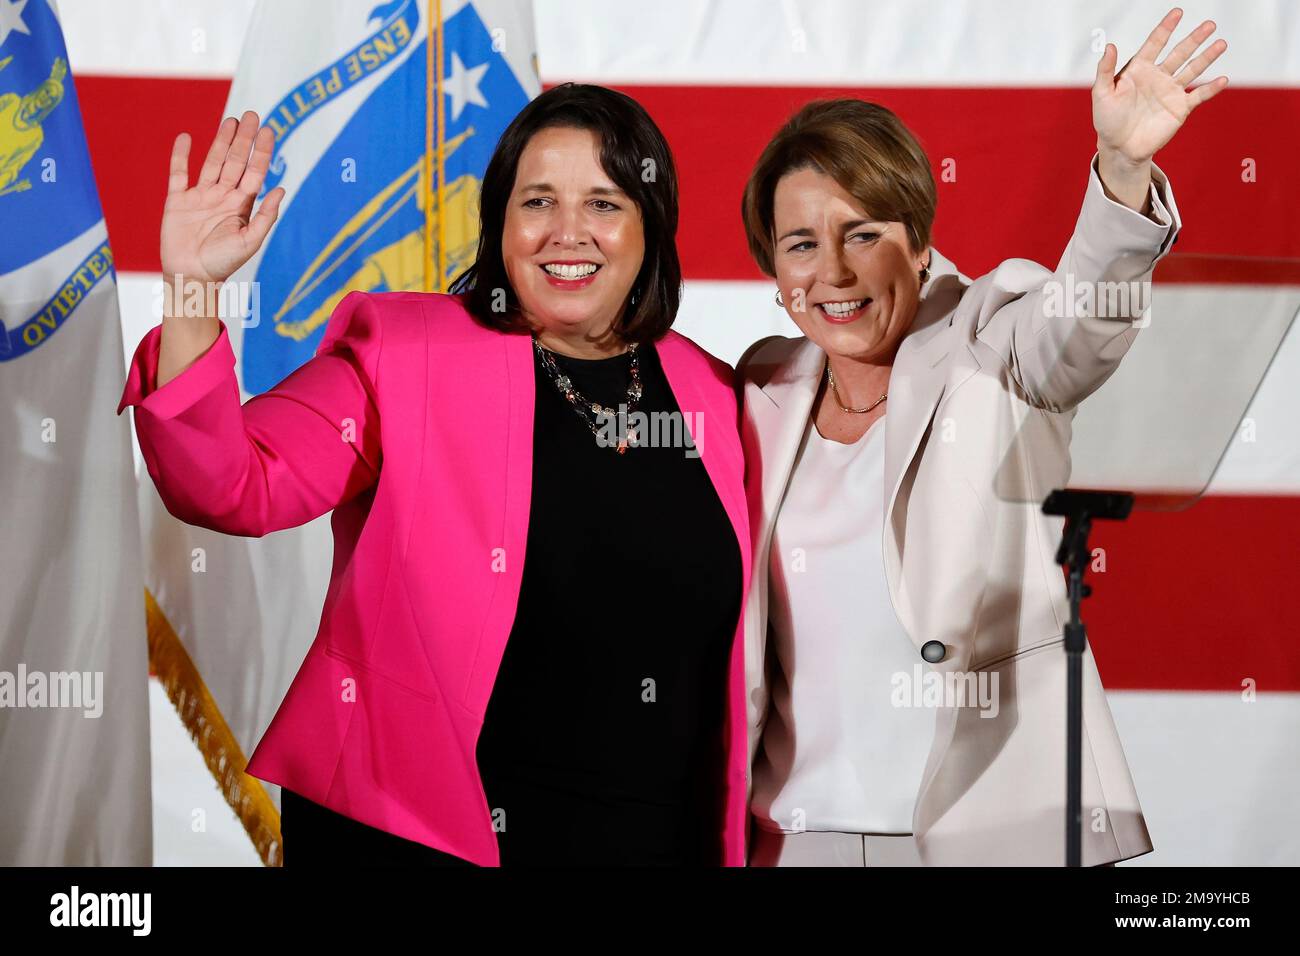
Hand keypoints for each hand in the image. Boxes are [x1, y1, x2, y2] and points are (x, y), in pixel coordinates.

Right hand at [160, 110, 284, 285]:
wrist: (192, 276)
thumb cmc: (223, 263)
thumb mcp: (250, 241)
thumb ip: (266, 215)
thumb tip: (280, 189)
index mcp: (241, 205)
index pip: (254, 171)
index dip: (261, 151)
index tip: (268, 129)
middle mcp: (222, 196)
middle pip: (235, 161)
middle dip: (244, 139)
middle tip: (252, 115)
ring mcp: (200, 197)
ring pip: (212, 162)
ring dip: (221, 141)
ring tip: (230, 121)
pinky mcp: (178, 201)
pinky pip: (178, 173)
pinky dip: (181, 155)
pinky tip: (187, 137)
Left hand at [1092, 8, 1227, 164]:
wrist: (1119, 147)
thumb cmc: (1107, 120)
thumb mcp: (1102, 93)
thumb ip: (1105, 70)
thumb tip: (1110, 46)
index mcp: (1139, 69)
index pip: (1155, 43)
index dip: (1166, 28)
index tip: (1178, 12)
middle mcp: (1158, 76)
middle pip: (1180, 52)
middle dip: (1195, 38)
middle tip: (1210, 24)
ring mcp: (1171, 91)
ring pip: (1193, 69)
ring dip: (1207, 57)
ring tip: (1221, 43)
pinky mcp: (1180, 108)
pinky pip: (1199, 96)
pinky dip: (1211, 89)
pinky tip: (1222, 79)